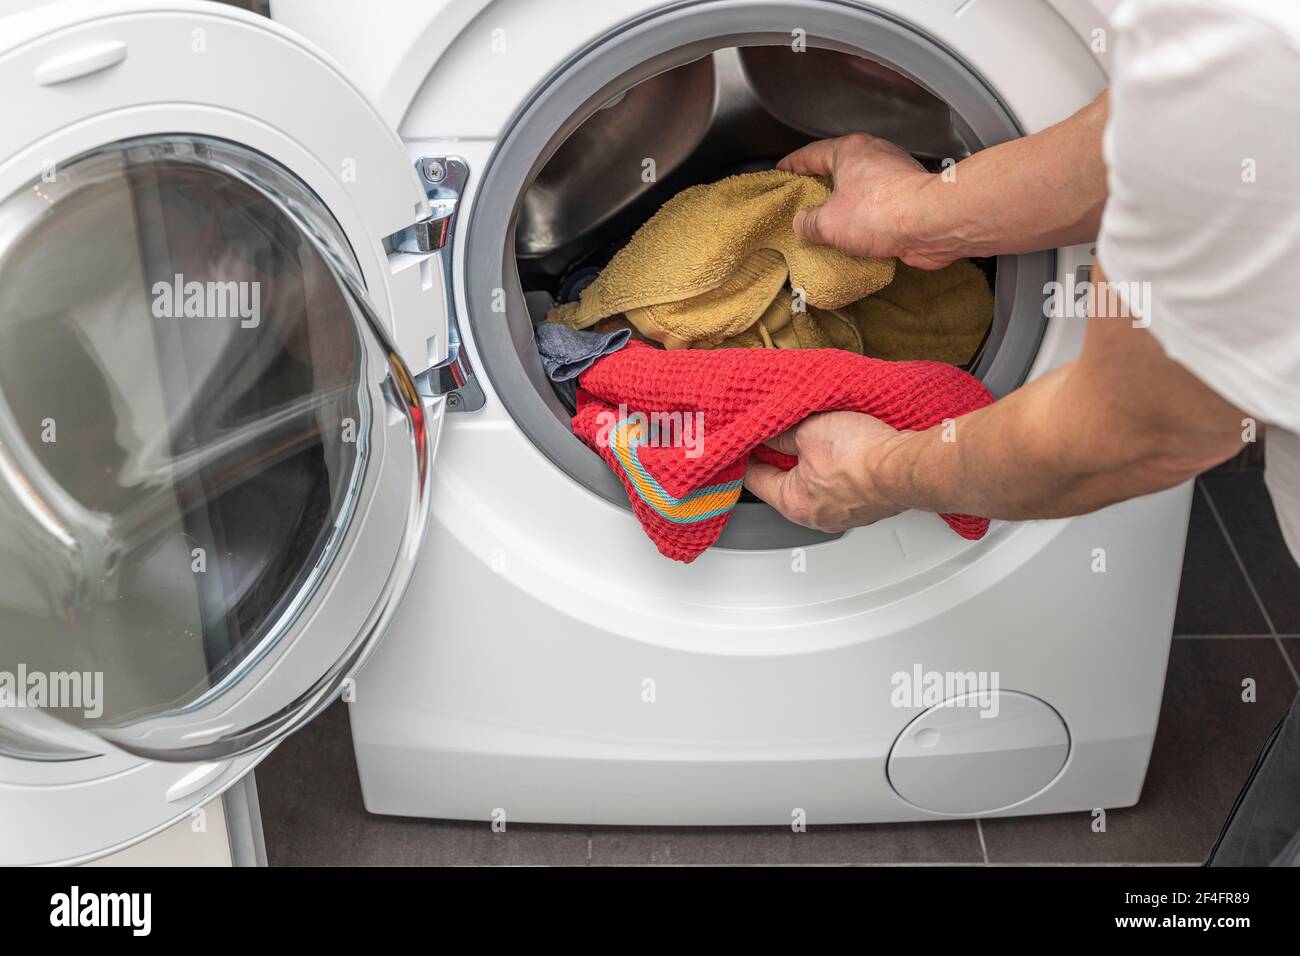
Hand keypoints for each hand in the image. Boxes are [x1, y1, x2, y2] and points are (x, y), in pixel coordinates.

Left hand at [743, 411, 906, 532]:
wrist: (905, 467)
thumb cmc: (859, 456)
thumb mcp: (807, 431)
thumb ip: (781, 434)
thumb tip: (769, 433)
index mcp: (792, 503)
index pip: (755, 479)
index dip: (749, 455)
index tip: (748, 440)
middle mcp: (816, 517)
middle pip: (786, 485)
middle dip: (783, 460)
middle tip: (781, 435)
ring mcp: (844, 515)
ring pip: (817, 488)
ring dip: (814, 465)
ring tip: (816, 439)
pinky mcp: (867, 507)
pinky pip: (843, 488)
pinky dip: (839, 472)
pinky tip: (844, 452)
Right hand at [778, 133, 954, 268]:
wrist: (931, 223)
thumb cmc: (881, 212)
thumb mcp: (828, 223)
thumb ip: (808, 222)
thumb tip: (803, 223)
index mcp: (850, 150)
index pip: (811, 154)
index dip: (793, 164)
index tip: (783, 171)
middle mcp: (874, 155)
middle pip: (839, 168)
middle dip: (822, 184)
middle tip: (805, 200)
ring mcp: (895, 173)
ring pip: (862, 186)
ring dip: (847, 203)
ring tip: (831, 223)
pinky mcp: (910, 195)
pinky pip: (880, 204)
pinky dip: (867, 217)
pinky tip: (860, 234)